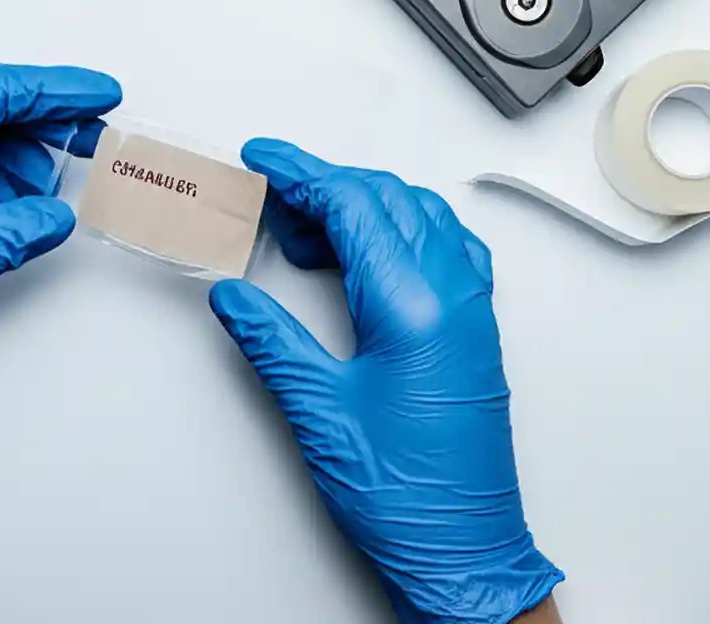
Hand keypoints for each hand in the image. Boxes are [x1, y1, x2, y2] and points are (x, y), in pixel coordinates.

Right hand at [210, 140, 561, 622]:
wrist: (464, 550)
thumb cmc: (406, 496)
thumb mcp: (319, 413)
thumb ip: (273, 342)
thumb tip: (237, 297)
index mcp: (414, 307)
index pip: (353, 206)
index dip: (301, 173)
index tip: (263, 159)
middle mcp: (452, 297)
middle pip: (387, 200)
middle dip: (324, 184)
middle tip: (271, 196)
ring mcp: (470, 311)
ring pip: (418, 218)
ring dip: (363, 205)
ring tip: (307, 231)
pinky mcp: (473, 331)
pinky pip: (445, 249)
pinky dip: (401, 231)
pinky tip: (371, 252)